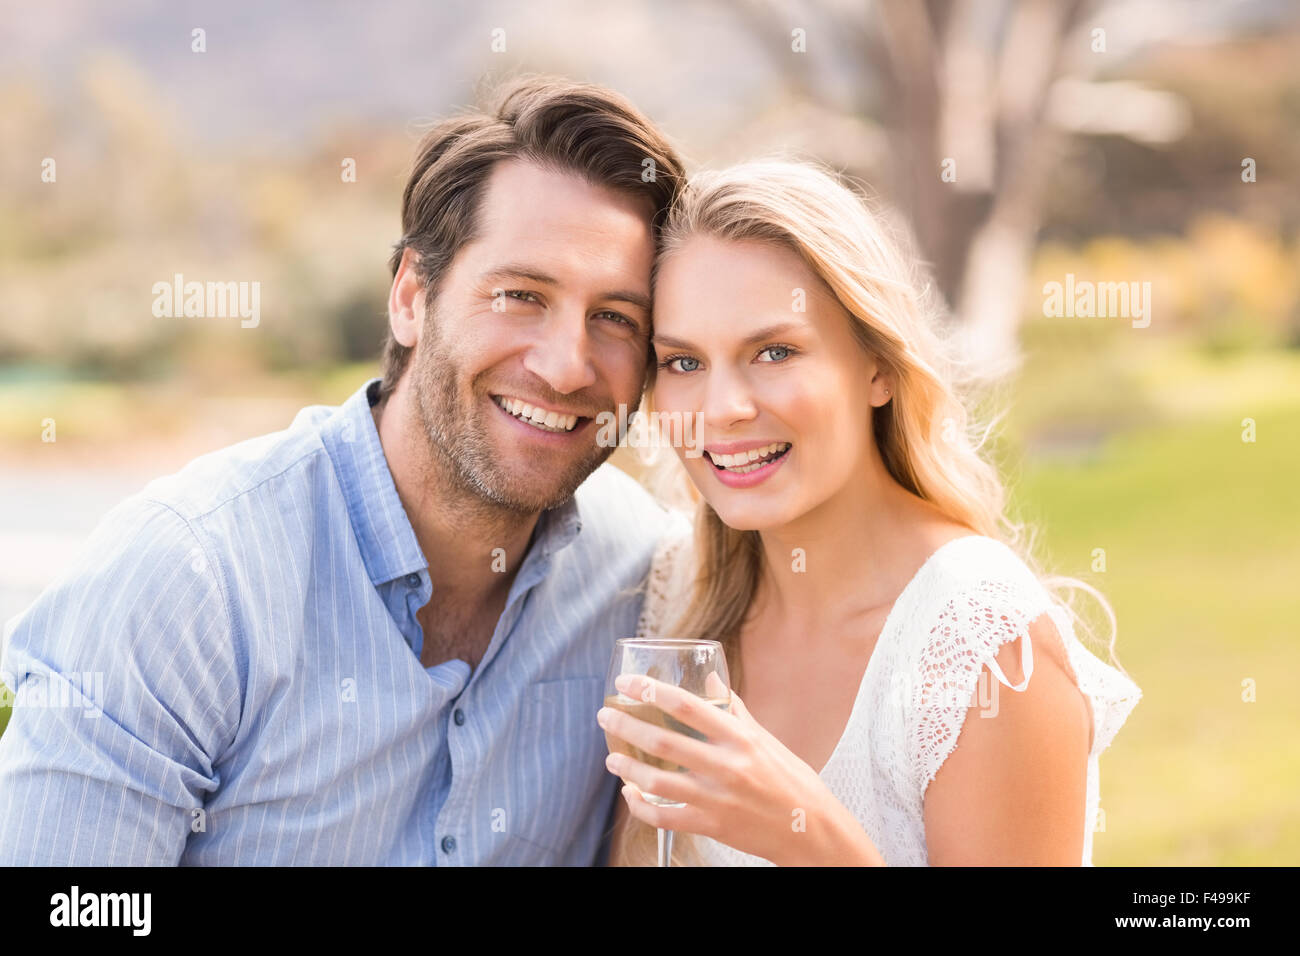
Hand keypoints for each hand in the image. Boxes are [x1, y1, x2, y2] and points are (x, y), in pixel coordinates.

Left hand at [596, 672, 885, 865]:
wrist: (811, 830)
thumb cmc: (791, 780)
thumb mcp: (765, 738)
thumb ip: (734, 711)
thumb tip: (711, 681)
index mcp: (740, 738)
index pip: (686, 706)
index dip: (651, 691)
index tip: (627, 684)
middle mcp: (727, 766)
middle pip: (663, 742)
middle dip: (626, 726)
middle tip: (606, 716)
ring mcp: (717, 799)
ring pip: (657, 782)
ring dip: (627, 767)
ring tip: (611, 757)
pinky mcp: (711, 826)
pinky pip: (665, 817)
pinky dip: (641, 806)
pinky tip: (630, 793)